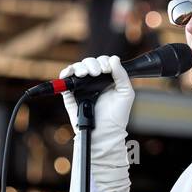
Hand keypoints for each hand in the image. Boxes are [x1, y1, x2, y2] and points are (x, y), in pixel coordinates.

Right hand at [60, 55, 134, 185]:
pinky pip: (65, 79)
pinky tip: (71, 74)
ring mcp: (81, 86)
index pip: (103, 62)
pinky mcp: (70, 94)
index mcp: (107, 79)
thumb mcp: (125, 92)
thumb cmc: (116, 116)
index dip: (104, 62)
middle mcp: (94, 81)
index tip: (107, 70)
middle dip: (92, 64)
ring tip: (85, 74)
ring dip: (80, 67)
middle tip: (97, 73)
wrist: (104, 133)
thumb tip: (114, 59)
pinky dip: (65, 73)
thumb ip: (122, 74)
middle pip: (89, 62)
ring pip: (77, 68)